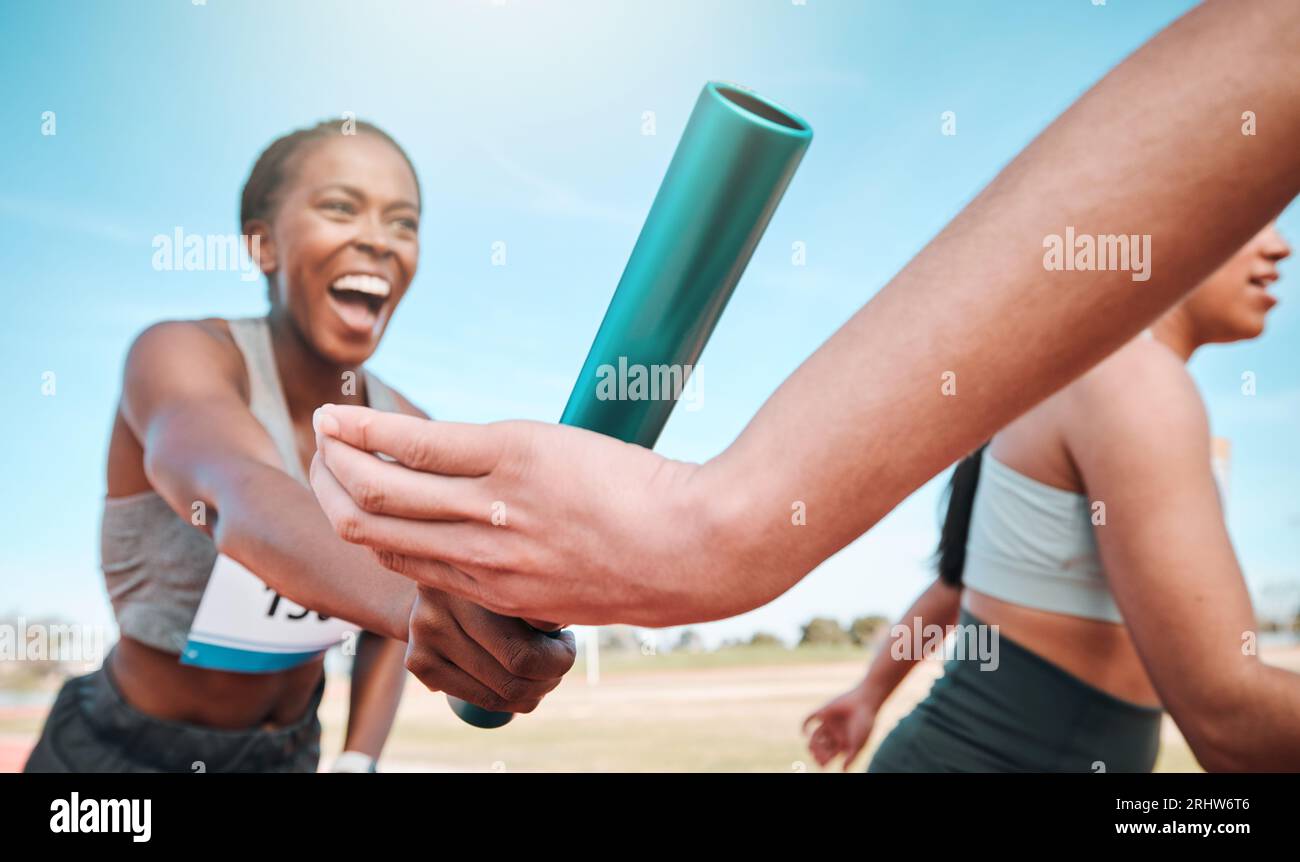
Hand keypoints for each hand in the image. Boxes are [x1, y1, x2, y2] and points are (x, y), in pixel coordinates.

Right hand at [310, 405, 770, 625]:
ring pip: (380, 490)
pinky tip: (342, 411)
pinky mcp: (513, 457)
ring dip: (338, 458)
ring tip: (325, 426)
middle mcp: (478, 558)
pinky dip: (369, 429)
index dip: (363, 530)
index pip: (402, 562)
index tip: (349, 500)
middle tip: (321, 459)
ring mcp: (491, 508)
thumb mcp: (583, 583)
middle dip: (332, 494)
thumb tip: (525, 543)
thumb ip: (539, 565)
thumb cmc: (655, 562)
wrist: (698, 550)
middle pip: (372, 531)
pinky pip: (418, 444)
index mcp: (494, 590)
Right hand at [404, 585, 575, 713]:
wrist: (434, 589)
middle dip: (554, 671)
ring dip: (537, 691)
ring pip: (502, 690)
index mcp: (479, 570)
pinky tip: (523, 682)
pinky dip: (513, 702)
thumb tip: (568, 625)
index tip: (567, 637)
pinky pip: (482, 700)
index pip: (538, 624)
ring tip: (546, 672)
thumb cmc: (498, 583)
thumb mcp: (522, 578)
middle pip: (521, 662)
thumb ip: (547, 600)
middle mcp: (444, 597)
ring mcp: (425, 631)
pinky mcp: (418, 662)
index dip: (560, 645)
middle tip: (562, 658)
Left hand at [803, 686, 875, 770]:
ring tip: (812, 748)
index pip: (829, 756)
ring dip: (811, 744)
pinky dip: (804, 726)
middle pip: (820, 748)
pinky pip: (809, 719)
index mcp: (842, 744)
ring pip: (814, 737)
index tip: (822, 764)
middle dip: (817, 754)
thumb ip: (851, 758)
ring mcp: (827, 724)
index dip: (823, 762)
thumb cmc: (864, 725)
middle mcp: (834, 735)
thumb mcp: (858, 744)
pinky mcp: (823, 712)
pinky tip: (804, 734)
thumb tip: (843, 771)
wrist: (864, 703)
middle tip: (817, 757)